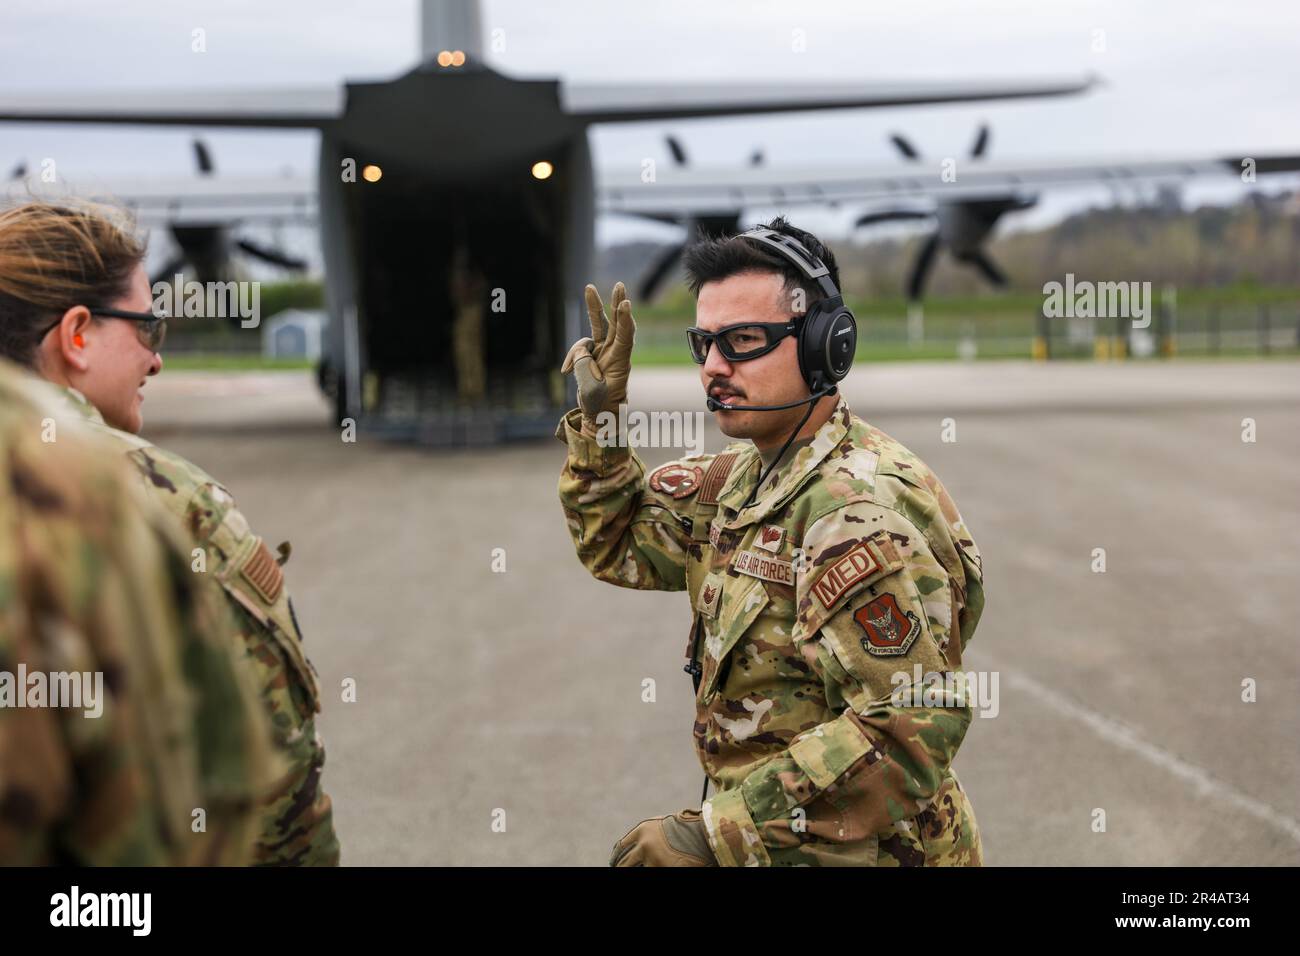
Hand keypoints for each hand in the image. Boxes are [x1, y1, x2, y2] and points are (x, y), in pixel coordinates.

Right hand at [561, 282, 635, 428]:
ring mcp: (604, 351)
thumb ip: (584, 365)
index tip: (624, 304)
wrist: (598, 414)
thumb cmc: (599, 405)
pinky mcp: (593, 353)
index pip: (625, 337)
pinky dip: (572, 356)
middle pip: (616, 323)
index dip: (624, 320)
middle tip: (619, 285)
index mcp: (620, 362)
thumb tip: (580, 351)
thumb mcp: (590, 388)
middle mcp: (615, 353)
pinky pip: (580, 347)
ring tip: (589, 287)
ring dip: (595, 306)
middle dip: (616, 302)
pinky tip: (566, 371)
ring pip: (599, 325)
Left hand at [609, 809, 715, 866]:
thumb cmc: (686, 829)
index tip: (614, 863)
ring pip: (640, 870)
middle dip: (622, 868)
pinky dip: (654, 869)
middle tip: (618, 870)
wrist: (703, 834)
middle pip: (625, 863)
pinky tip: (659, 866)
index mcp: (642, 830)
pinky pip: (652, 871)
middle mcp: (644, 844)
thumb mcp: (663, 825)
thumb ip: (648, 834)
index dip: (616, 856)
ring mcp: (652, 859)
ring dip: (642, 868)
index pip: (621, 847)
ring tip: (640, 866)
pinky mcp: (661, 868)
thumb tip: (635, 847)